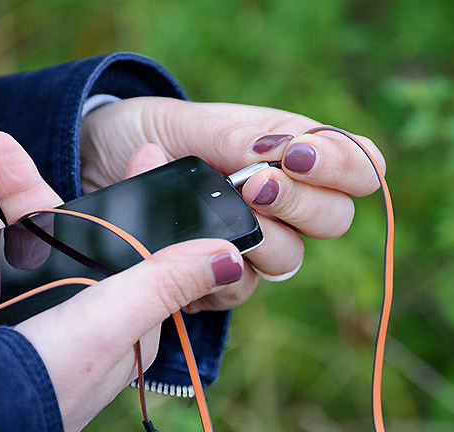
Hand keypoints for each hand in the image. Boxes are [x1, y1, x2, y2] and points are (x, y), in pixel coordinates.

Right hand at [0, 132, 245, 431]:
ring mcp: (13, 316)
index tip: (140, 149)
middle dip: (18, 186)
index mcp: (113, 313)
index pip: (129, 244)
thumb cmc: (52, 378)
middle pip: (48, 231)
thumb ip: (166, 281)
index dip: (135, 197)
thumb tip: (229, 256)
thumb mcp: (116, 321)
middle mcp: (65, 312)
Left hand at [80, 97, 384, 291]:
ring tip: (225, 212)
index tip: (298, 158)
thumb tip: (283, 157)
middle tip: (255, 184)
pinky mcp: (217, 277)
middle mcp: (282, 202)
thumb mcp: (190, 122)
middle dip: (301, 203)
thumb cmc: (148, 133)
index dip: (344, 167)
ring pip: (291, 259)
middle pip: (335, 220)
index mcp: (290, 153)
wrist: (94, 166)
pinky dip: (220, 267)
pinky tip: (194, 245)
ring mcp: (254, 242)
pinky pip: (239, 286)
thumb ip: (238, 138)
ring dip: (263, 237)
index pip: (359, 167)